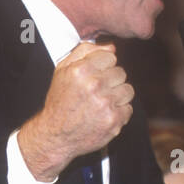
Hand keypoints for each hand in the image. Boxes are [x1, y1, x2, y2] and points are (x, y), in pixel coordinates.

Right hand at [18, 42, 132, 179]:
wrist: (56, 135)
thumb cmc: (60, 101)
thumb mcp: (62, 70)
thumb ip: (84, 52)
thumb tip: (111, 47)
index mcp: (81, 70)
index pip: (110, 57)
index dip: (103, 66)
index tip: (94, 76)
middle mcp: (94, 85)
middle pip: (121, 73)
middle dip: (110, 81)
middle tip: (96, 92)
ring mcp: (105, 104)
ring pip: (127, 90)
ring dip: (117, 96)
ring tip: (101, 103)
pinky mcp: (113, 121)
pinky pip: (128, 109)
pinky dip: (118, 113)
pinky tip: (103, 115)